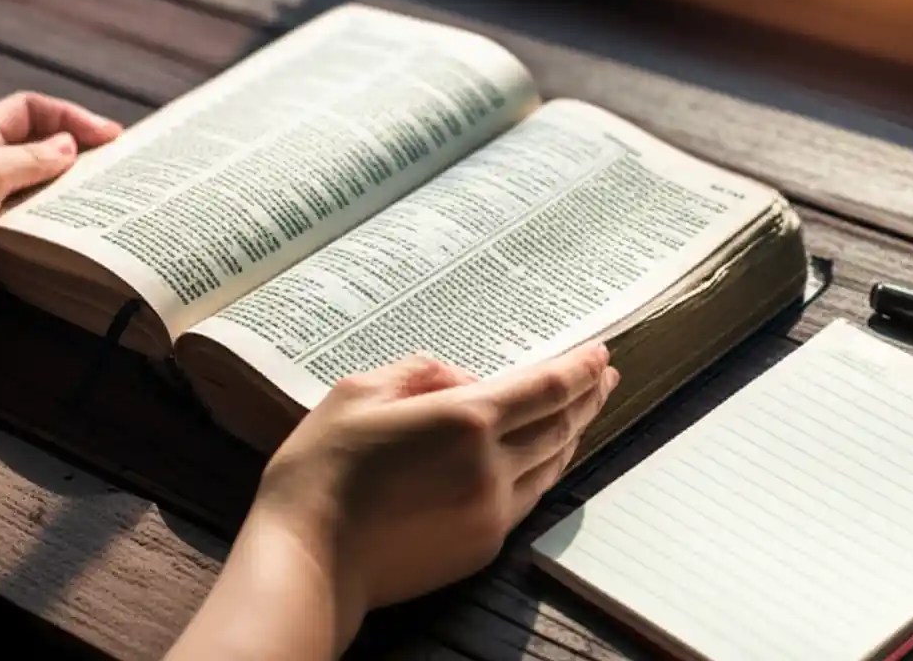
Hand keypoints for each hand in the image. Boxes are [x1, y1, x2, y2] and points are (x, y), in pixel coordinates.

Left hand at [0, 92, 121, 344]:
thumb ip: (31, 158)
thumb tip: (72, 147)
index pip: (30, 111)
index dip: (69, 116)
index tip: (110, 135)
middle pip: (45, 151)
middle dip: (82, 156)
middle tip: (124, 168)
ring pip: (49, 194)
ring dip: (79, 197)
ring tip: (118, 203)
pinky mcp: (6, 245)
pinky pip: (44, 232)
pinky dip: (67, 232)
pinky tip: (93, 236)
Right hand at [166, 344, 618, 660]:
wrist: (309, 561)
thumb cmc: (322, 470)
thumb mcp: (358, 392)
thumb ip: (418, 373)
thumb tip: (459, 378)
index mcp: (465, 420)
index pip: (547, 387)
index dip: (579, 367)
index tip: (600, 352)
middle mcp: (492, 466)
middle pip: (561, 424)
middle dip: (587, 395)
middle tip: (603, 375)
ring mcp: (492, 511)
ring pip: (552, 463)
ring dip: (573, 432)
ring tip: (583, 410)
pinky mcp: (482, 545)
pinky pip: (530, 496)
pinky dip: (547, 468)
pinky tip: (545, 457)